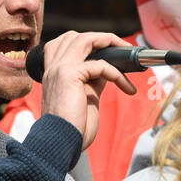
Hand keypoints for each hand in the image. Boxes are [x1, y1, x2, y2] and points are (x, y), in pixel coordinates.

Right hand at [38, 31, 136, 150]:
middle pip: (75, 36)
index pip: (64, 44)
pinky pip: (102, 65)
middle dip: (101, 38)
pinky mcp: (69, 74)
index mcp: (53, 73)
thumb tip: (109, 69)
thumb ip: (93, 80)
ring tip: (127, 53)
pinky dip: (118, 75)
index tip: (108, 51)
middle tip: (123, 49)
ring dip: (110, 42)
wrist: (61, 143)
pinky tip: (128, 88)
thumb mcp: (86, 98)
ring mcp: (59, 68)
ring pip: (86, 40)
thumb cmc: (72, 128)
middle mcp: (52, 67)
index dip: (86, 42)